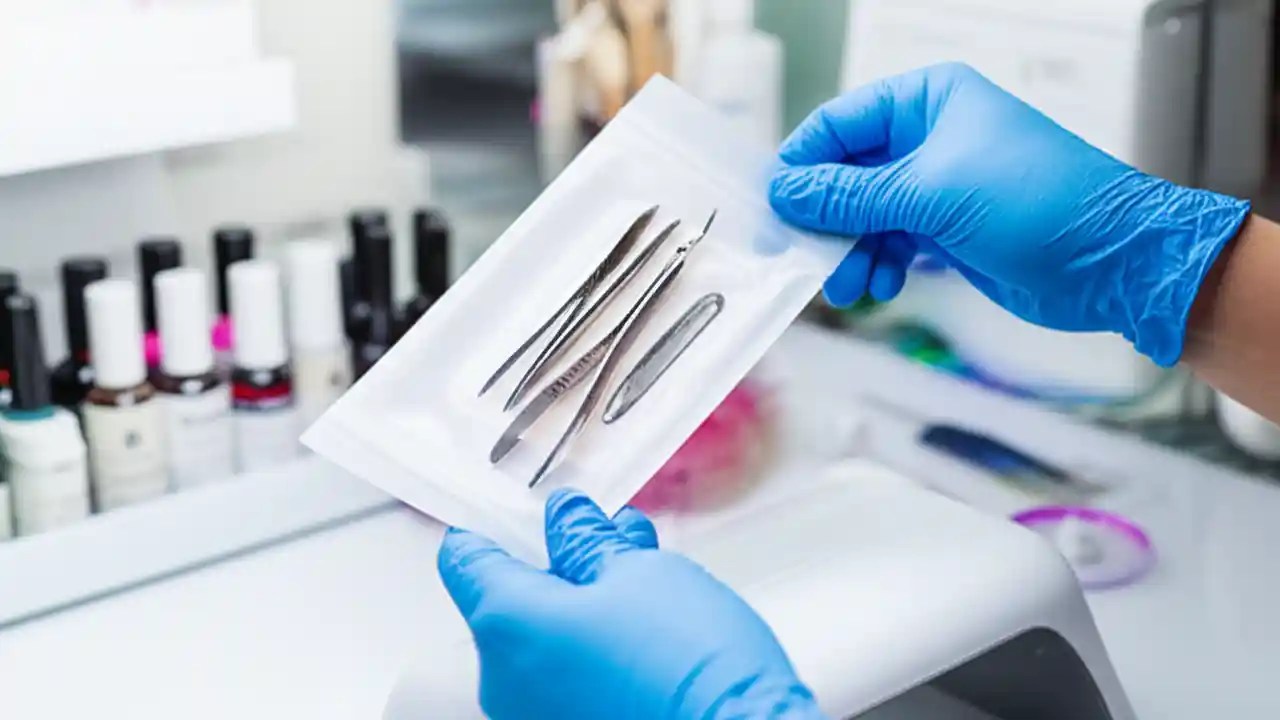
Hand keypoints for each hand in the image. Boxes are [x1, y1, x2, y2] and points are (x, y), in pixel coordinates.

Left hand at [438, 489, 823, 719]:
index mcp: (505, 624)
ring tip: (649, 578)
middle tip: (616, 537)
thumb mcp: (640, 573)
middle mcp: (503, 681)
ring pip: (545, 640)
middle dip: (563, 560)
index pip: (464, 557)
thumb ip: (587, 541)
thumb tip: (564, 518)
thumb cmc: (690, 666)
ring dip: (586, 602)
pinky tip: (649, 628)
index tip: (523, 505)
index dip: (493, 522)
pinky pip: (566, 679)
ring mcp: (534, 718)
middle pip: (512, 599)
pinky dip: (595, 649)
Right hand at [769, 62, 1249, 366]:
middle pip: (845, 175)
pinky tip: (882, 285)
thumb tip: (787, 192)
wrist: (1111, 262)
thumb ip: (850, 196)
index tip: (776, 208)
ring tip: (851, 284)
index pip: (840, 124)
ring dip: (850, 252)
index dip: (803, 165)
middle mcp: (928, 137)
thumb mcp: (931, 193)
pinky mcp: (946, 230)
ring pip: (863, 216)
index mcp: (927, 101)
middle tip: (807, 257)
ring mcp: (936, 185)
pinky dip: (878, 265)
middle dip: (826, 219)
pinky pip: (889, 243)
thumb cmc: (1039, 203)